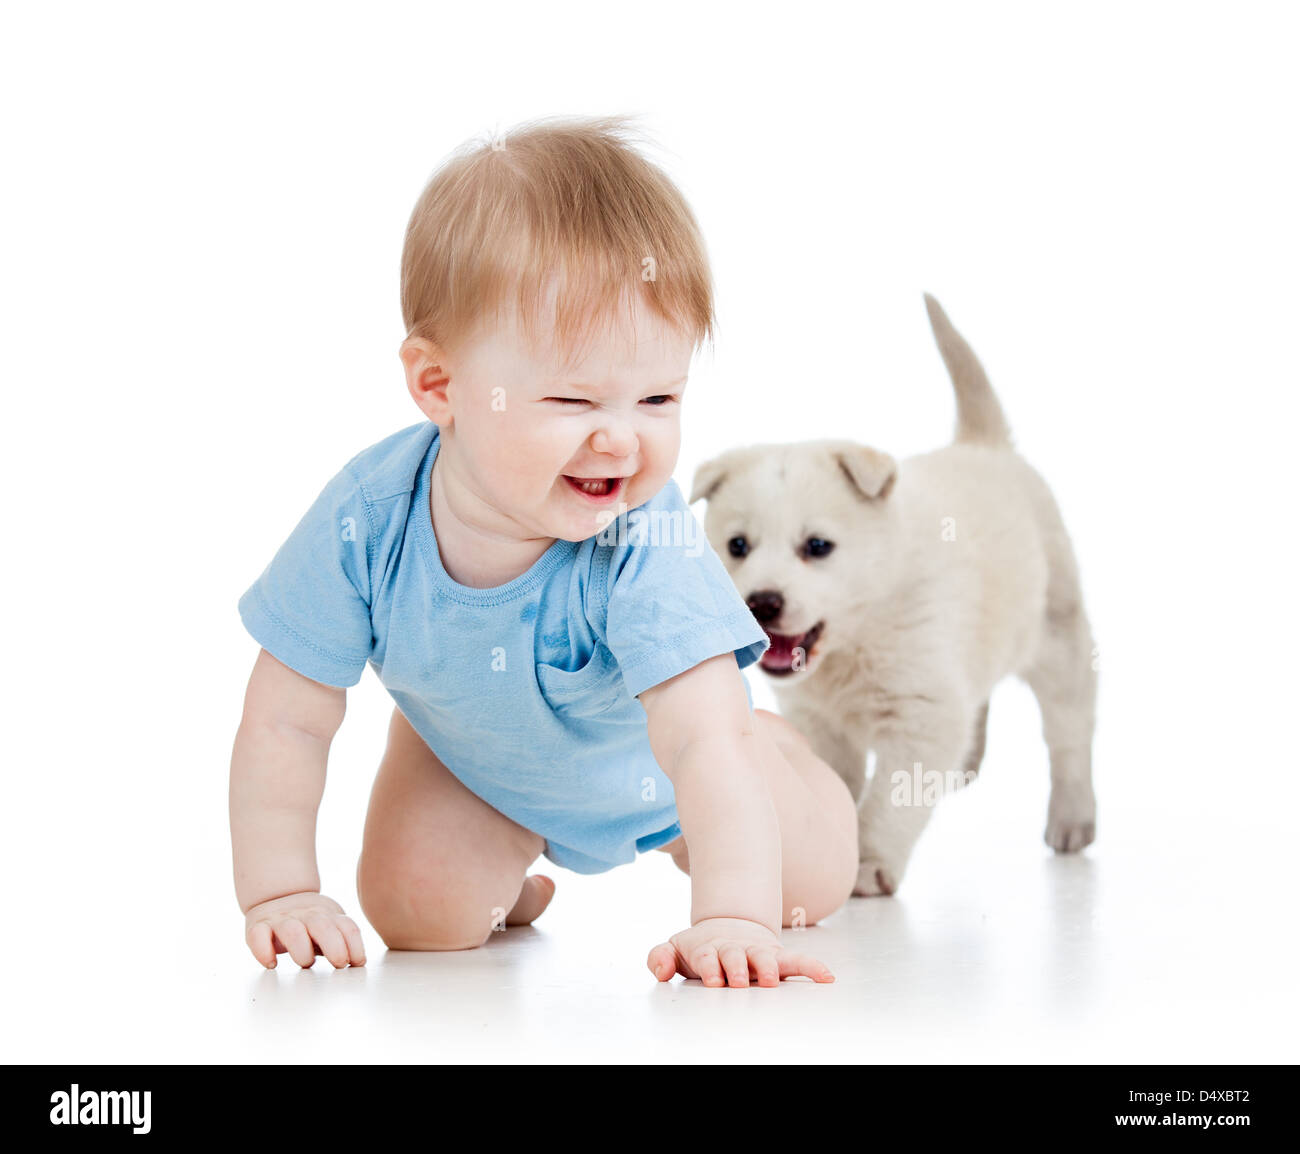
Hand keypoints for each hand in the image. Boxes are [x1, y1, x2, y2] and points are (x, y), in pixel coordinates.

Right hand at [244, 891, 365, 969]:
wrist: (279, 894)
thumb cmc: (311, 923)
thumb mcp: (331, 926)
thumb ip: (343, 942)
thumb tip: (359, 963)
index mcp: (328, 915)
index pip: (347, 927)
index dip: (355, 946)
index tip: (358, 963)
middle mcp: (307, 915)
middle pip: (322, 927)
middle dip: (335, 947)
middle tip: (339, 964)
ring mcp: (282, 920)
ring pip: (292, 931)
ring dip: (302, 950)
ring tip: (306, 963)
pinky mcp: (259, 926)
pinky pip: (258, 935)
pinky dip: (263, 951)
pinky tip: (272, 963)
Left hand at [646, 917, 833, 986]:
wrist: (728, 927)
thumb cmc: (701, 949)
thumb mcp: (676, 948)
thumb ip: (660, 957)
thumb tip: (661, 971)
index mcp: (709, 949)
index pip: (707, 957)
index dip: (709, 966)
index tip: (712, 979)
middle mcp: (735, 949)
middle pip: (736, 956)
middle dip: (737, 968)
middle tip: (737, 982)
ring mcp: (757, 952)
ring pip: (765, 957)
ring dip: (768, 968)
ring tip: (771, 982)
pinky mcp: (777, 958)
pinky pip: (797, 961)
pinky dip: (812, 967)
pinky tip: (826, 977)